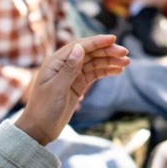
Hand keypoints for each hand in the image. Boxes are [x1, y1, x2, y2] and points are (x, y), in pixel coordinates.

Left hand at [14, 34, 128, 144]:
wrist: (39, 129)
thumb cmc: (43, 109)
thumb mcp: (56, 89)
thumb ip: (69, 69)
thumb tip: (80, 48)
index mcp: (56, 61)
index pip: (80, 46)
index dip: (97, 41)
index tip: (113, 39)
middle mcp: (65, 65)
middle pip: (90, 53)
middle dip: (108, 51)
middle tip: (125, 54)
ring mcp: (72, 74)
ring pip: (95, 62)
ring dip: (110, 61)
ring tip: (126, 62)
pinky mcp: (78, 84)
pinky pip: (95, 73)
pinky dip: (106, 71)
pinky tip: (118, 70)